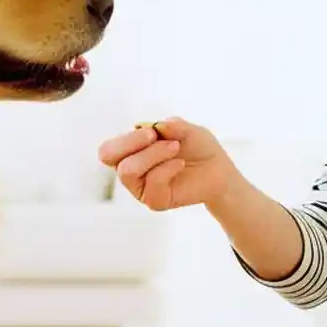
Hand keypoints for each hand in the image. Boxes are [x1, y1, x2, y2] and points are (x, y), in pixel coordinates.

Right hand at [96, 117, 240, 211]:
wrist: (218, 170)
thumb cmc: (198, 148)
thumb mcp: (188, 129)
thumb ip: (172, 125)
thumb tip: (154, 125)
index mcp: (131, 152)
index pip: (108, 149)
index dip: (124, 138)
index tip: (151, 132)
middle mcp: (131, 170)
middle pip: (109, 157)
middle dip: (132, 142)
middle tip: (155, 136)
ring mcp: (141, 187)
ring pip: (127, 171)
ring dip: (152, 154)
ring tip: (175, 148)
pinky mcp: (155, 201)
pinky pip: (151, 184)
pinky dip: (167, 169)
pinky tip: (180, 164)